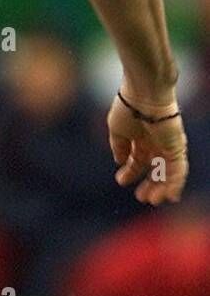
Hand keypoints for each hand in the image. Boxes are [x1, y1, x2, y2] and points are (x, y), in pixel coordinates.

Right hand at [108, 86, 187, 204]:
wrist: (142, 95)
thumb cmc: (128, 107)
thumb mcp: (117, 130)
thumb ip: (119, 147)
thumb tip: (120, 162)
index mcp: (141, 138)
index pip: (138, 160)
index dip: (131, 172)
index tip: (120, 181)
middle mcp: (157, 143)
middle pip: (156, 169)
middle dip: (149, 184)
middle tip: (142, 198)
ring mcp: (169, 146)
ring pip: (169, 173)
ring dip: (162, 188)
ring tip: (152, 200)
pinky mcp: (177, 148)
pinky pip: (178, 170)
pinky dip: (175, 183)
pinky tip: (169, 196)